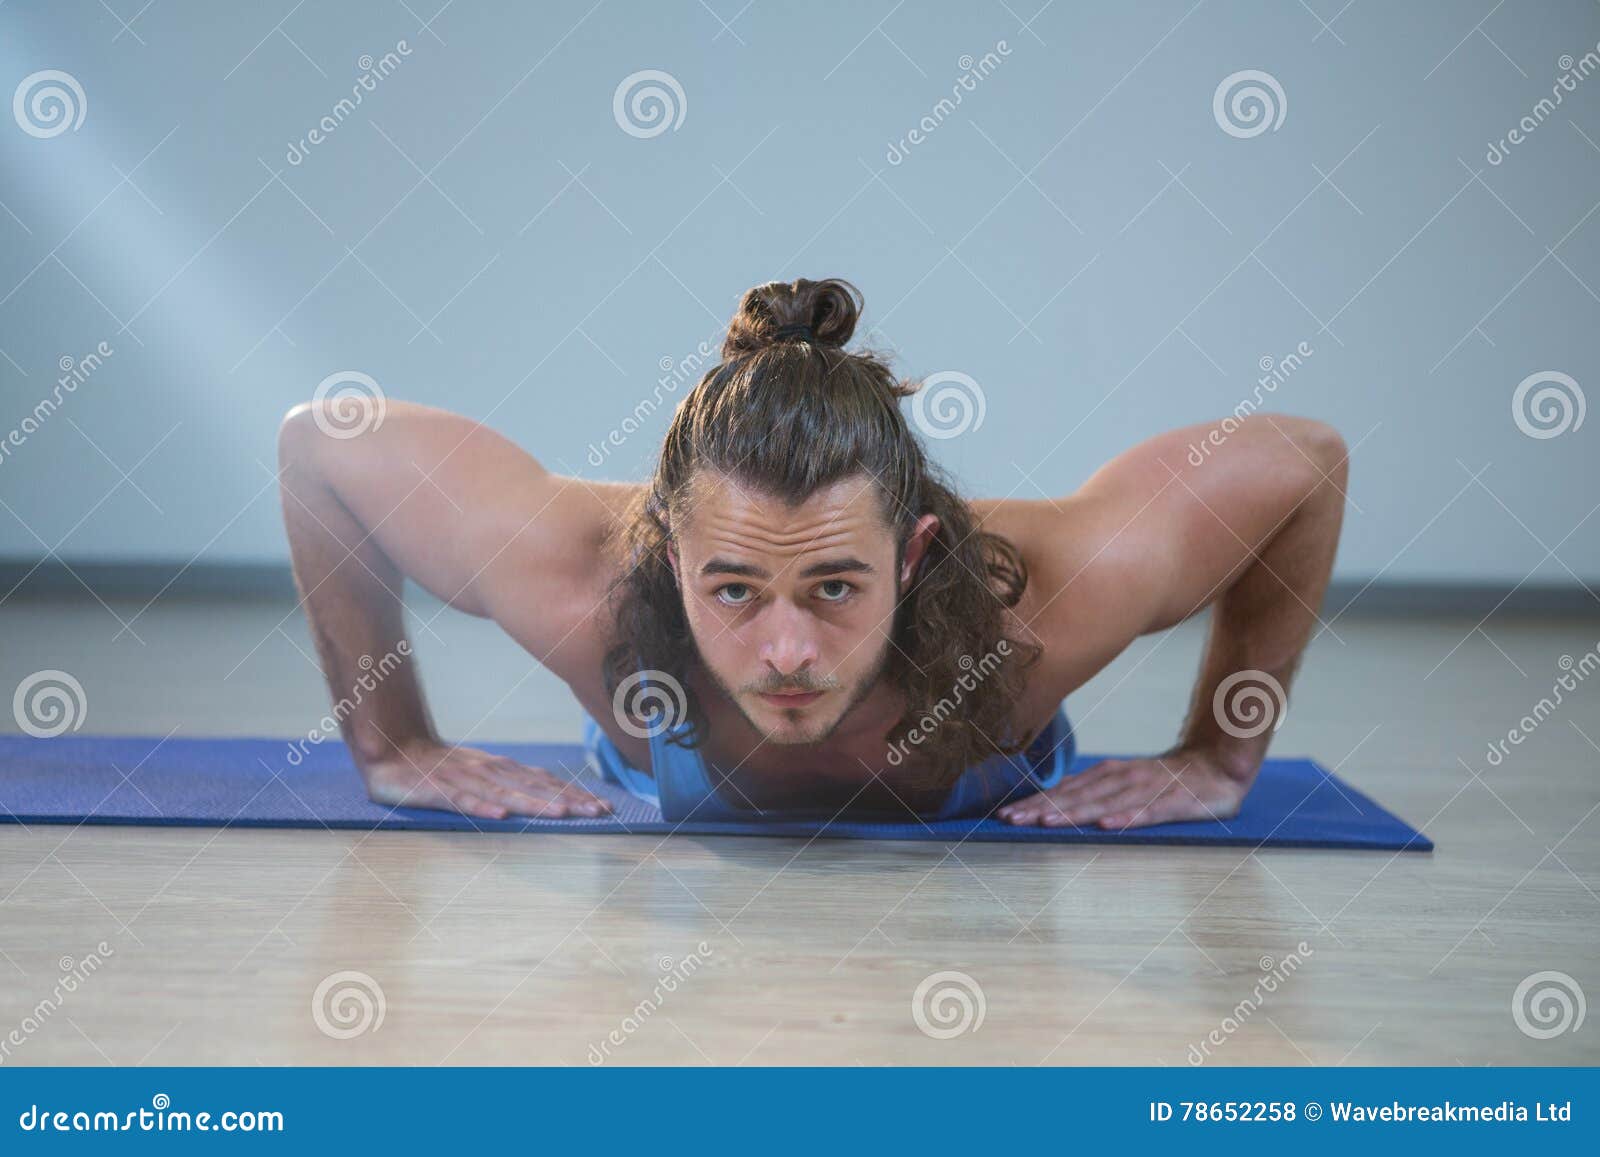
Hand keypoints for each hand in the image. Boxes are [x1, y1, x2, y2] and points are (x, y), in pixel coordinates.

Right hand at [359, 739, 612, 820]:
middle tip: (598, 812)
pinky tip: (499, 815)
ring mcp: (465, 780)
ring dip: (534, 804)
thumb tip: (557, 797)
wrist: (395, 751)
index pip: (547, 783)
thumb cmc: (446, 768)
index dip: (576, 795)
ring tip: (561, 814)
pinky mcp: (438, 790)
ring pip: (505, 793)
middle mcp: (491, 771)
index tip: (605, 808)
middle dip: (569, 801)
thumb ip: (517, 783)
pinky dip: (481, 807)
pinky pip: (462, 800)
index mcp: (504, 770)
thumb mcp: (486, 773)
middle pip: (535, 788)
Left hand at [996, 747, 1256, 829]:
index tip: (1005, 815)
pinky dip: (1126, 818)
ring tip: (1046, 824)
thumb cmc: (1165, 780)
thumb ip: (1094, 791)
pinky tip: (1106, 826)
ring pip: (1104, 803)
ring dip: (1073, 814)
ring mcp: (1147, 789)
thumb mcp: (1125, 781)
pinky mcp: (1174, 802)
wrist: (1218, 766)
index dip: (1034, 803)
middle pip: (1076, 797)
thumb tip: (1053, 805)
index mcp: (1108, 775)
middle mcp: (1122, 778)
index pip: (1064, 791)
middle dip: (1041, 809)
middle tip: (1010, 821)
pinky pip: (1148, 812)